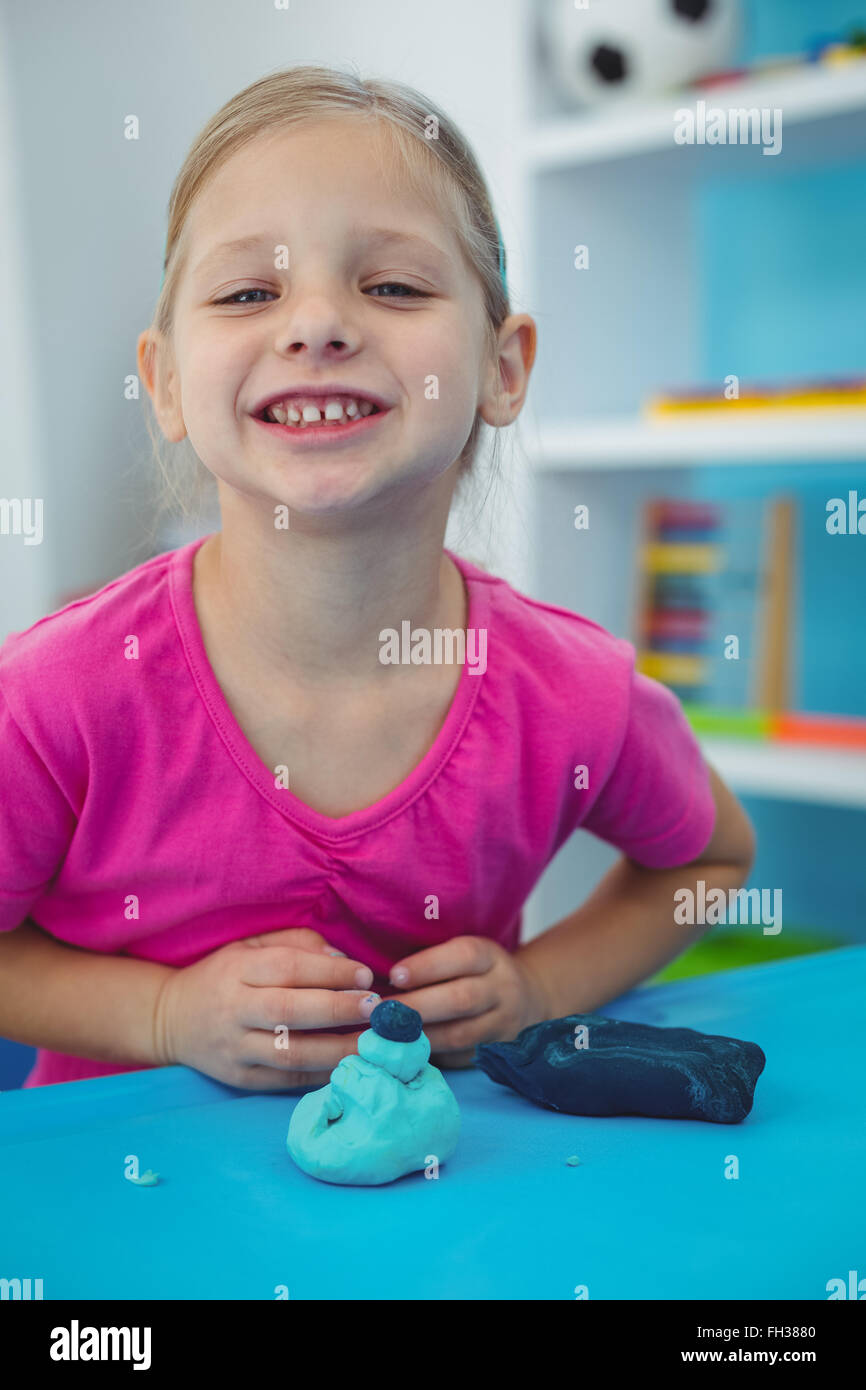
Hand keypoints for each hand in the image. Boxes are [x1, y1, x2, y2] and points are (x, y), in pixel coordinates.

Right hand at [151, 928, 380, 1090]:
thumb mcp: (250, 946)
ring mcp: (235, 1049)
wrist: (170, 1019)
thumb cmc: (224, 976)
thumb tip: (343, 960)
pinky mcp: (239, 1079)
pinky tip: (350, 1066)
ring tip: (374, 1044)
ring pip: (291, 1053)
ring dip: (338, 1050)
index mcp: (238, 970)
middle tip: (377, 1008)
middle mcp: (234, 1009)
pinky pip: (286, 1081)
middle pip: (290, 1010)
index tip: (365, 975)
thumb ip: (297, 943)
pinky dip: (321, 1075)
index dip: (329, 971)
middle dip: (339, 1009)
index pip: (288, 968)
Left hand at [386, 937, 550, 1068]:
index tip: (394, 975)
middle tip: (380, 1012)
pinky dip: (430, 1055)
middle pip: (461, 999)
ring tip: (385, 1036)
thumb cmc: (475, 971)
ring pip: (461, 1034)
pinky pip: (459, 1057)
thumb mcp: (464, 953)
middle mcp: (502, 989)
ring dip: (419, 1037)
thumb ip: (433, 958)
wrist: (528, 999)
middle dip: (416, 1007)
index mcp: (490, 956)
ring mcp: (502, 1024)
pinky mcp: (495, 1052)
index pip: (463, 956)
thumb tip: (380, 971)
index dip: (428, 966)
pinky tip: (403, 1053)